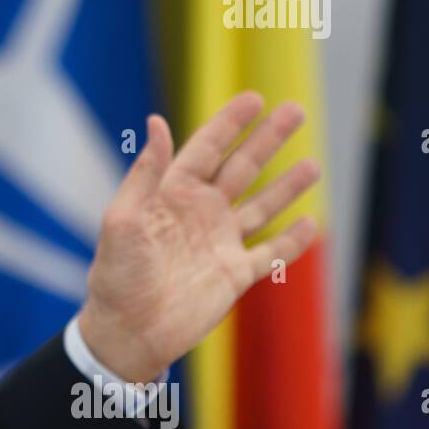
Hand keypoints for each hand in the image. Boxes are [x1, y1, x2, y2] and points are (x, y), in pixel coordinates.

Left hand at [78, 92, 319, 382]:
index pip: (206, 149)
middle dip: (267, 140)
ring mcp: (219, 243)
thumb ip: (145, 173)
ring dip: (287, 185)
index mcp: (171, 194)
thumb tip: (156, 121)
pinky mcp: (235, 275)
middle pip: (241, 168)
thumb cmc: (116, 275)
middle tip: (296, 109)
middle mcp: (199, 213)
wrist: (127, 332)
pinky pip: (271, 254)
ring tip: (313, 163)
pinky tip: (311, 223)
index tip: (255, 97)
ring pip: (261, 206)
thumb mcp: (123, 219)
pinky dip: (293, 241)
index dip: (230, 123)